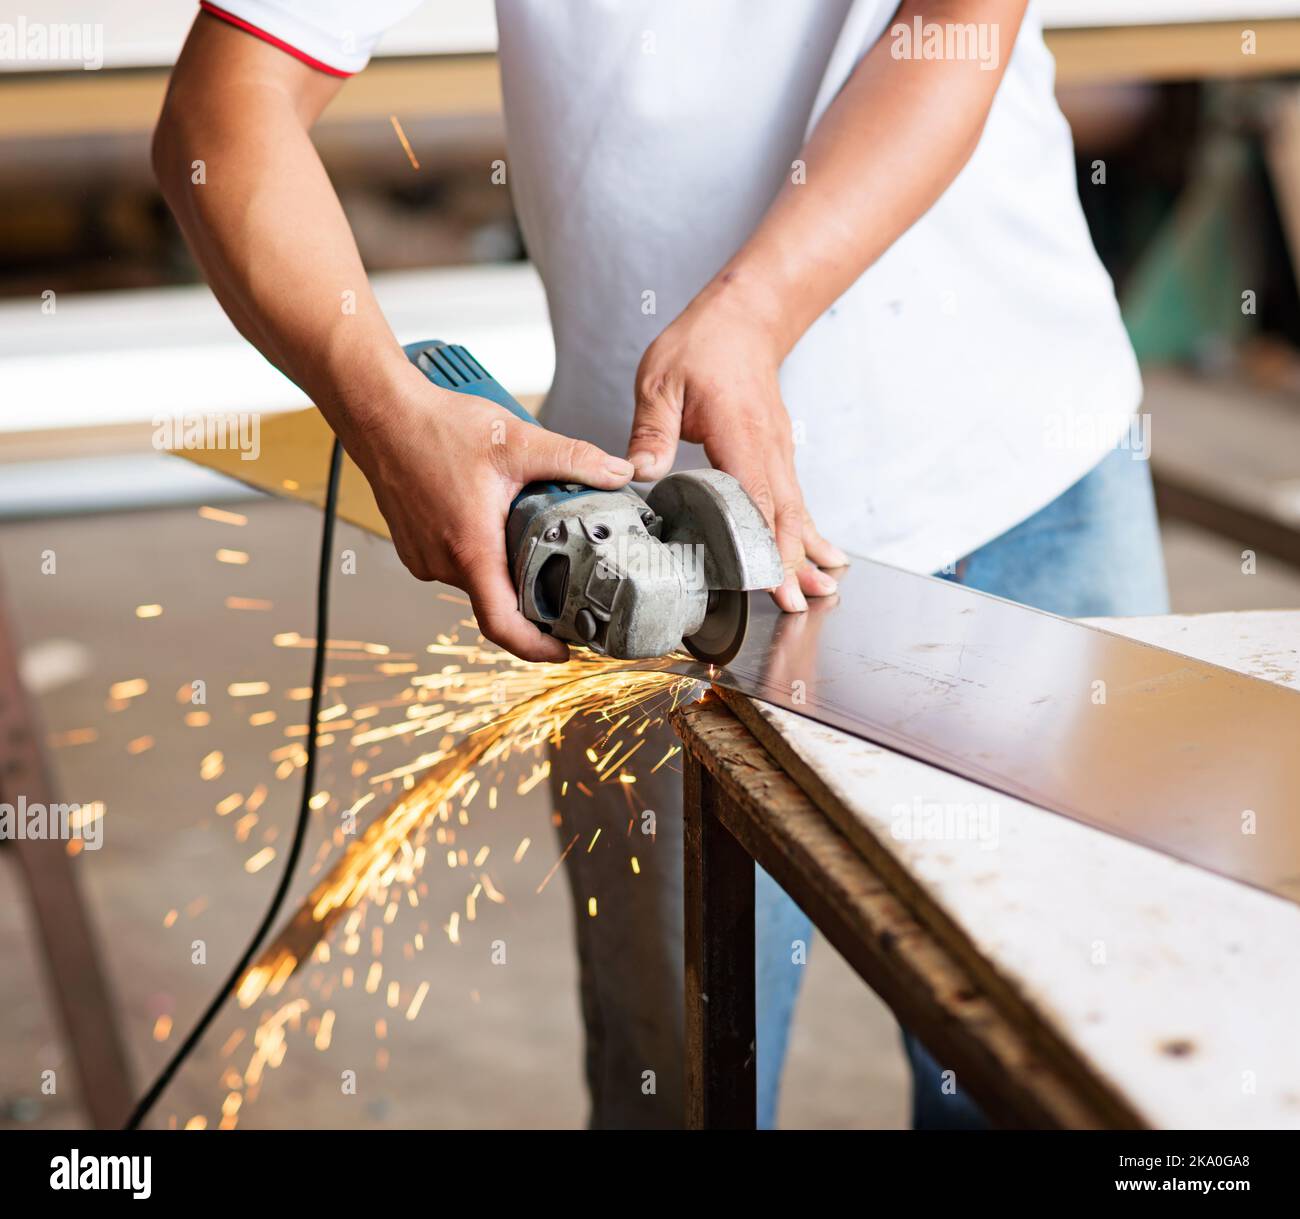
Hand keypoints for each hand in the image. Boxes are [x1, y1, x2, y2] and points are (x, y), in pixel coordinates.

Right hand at [349, 363, 634, 661]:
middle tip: (566, 579)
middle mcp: (441, 562)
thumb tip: (620, 473)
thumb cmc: (434, 426)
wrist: (379, 412)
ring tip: (531, 539)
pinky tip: (495, 523)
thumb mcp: (517, 440)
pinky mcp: (413, 546)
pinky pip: (456, 563)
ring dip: (503, 567)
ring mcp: (423, 556)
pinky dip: (480, 553)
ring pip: (476, 579)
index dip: (536, 648)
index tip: (564, 651)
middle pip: (496, 600)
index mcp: (470, 548)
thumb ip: (574, 459)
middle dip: (531, 594)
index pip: (502, 625)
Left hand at [627, 288, 847, 611]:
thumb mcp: (661, 381)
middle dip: (793, 561)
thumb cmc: (701, 346)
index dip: (764, 545)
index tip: (772, 580)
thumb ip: (652, 430)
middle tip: (801, 601)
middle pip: (785, 515)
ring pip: (796, 510)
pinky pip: (793, 499)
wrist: (744, 317)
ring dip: (807, 551)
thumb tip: (638, 471)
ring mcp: (778, 452)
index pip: (757, 501)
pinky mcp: (777, 454)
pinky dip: (805, 530)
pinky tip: (819, 554)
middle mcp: (768, 449)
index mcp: (740, 435)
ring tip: (824, 587)